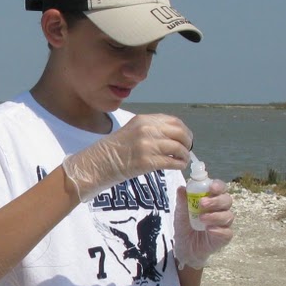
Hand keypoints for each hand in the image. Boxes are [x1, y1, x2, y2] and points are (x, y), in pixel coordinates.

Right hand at [62, 113, 192, 200]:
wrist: (97, 163)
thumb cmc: (114, 149)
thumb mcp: (132, 130)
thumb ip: (151, 129)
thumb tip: (173, 135)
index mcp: (143, 119)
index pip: (173, 121)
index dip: (185, 130)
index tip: (186, 138)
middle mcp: (146, 130)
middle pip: (179, 133)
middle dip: (188, 142)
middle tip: (187, 150)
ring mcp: (146, 146)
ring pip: (178, 148)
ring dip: (184, 155)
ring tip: (183, 160)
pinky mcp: (146, 162)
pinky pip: (171, 162)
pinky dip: (179, 164)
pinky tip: (178, 166)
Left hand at [174, 178, 233, 267]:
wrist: (184, 247)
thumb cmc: (185, 225)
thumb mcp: (180, 212)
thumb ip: (182, 201)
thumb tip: (181, 188)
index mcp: (212, 198)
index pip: (220, 188)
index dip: (219, 186)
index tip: (212, 187)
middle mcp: (221, 209)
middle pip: (226, 200)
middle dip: (216, 200)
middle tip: (202, 204)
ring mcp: (224, 223)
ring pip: (228, 215)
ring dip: (215, 216)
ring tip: (201, 219)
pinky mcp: (225, 236)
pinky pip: (227, 232)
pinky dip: (219, 230)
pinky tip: (209, 230)